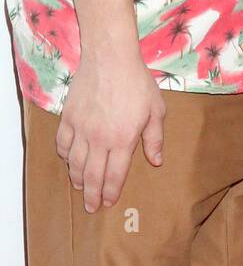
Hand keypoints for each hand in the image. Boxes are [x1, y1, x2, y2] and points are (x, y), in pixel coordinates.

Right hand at [55, 53, 165, 211]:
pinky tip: (68, 160)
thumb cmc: (137, 82)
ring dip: (77, 179)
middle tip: (91, 207)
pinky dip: (64, 156)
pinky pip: (62, 144)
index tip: (109, 202)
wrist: (111, 58)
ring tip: (80, 188)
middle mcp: (99, 139)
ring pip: (74, 163)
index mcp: (123, 139)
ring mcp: (81, 129)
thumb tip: (156, 161)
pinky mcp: (68, 118)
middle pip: (92, 175)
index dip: (111, 192)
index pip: (115, 175)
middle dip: (92, 194)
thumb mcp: (155, 109)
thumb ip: (155, 138)